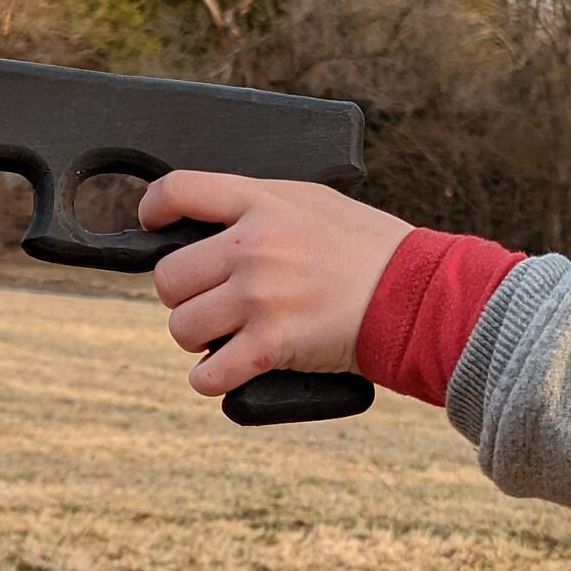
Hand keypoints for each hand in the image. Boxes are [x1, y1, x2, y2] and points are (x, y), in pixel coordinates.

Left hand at [141, 173, 413, 398]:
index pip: (178, 190)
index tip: (154, 226)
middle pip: (169, 276)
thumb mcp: (315, 203)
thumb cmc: (373, 249)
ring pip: (182, 327)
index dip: (153, 210)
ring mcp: (259, 298)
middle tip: (212, 301)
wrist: (416, 294)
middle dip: (184, 294)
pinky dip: (210, 380)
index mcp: (262, 202)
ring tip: (225, 336)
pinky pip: (208, 374)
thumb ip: (262, 208)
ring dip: (198, 338)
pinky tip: (224, 373)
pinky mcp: (271, 346)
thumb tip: (217, 226)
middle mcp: (252, 248)